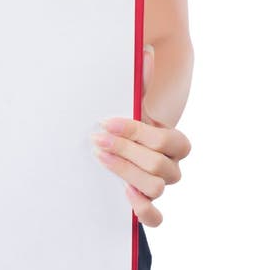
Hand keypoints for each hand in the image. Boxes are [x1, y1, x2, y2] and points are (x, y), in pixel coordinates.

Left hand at [91, 45, 190, 226]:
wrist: (118, 147)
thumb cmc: (128, 124)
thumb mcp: (132, 103)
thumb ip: (140, 82)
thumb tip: (145, 51)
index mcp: (173, 141)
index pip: (165, 139)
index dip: (136, 132)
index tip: (106, 121)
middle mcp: (171, 166)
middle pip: (159, 165)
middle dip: (126, 151)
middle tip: (97, 139)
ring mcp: (159, 187)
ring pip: (157, 189)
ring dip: (127, 173)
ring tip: (102, 159)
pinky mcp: (145, 205)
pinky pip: (156, 218)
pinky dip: (143, 210)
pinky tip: (124, 195)